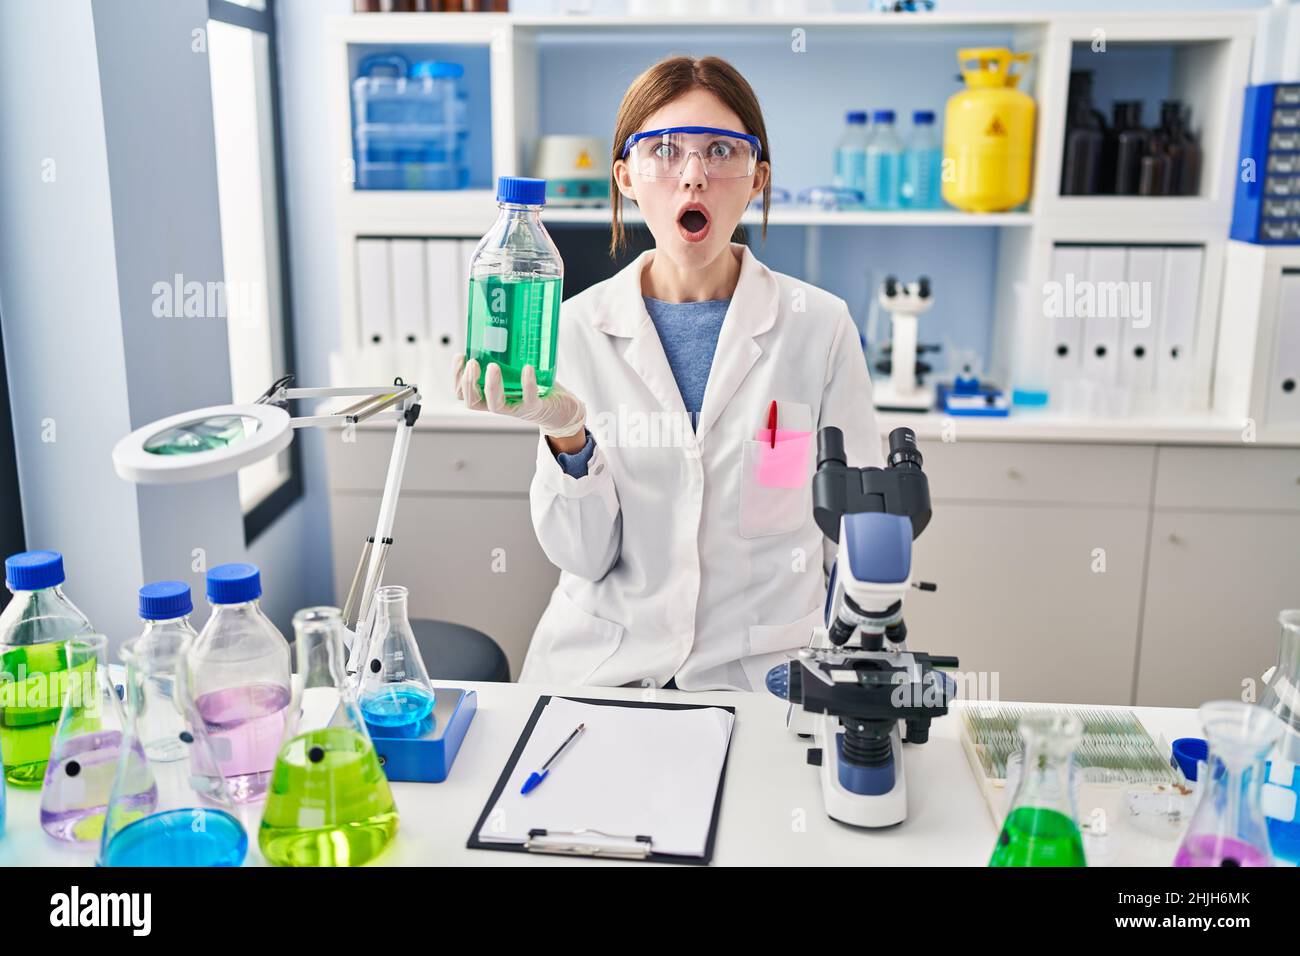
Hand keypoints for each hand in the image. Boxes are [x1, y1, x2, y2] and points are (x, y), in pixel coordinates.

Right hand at [453, 354, 586, 439]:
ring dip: (491, 386)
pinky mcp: (536, 408)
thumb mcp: (517, 369)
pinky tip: (527, 369)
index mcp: (490, 393)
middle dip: (467, 382)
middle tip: (472, 363)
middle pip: (472, 400)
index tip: (460, 356)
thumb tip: (502, 318)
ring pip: (495, 405)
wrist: (563, 408)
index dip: (456, 376)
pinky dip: (526, 384)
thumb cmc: (537, 386)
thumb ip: (506, 354)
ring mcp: (516, 407)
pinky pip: (528, 398)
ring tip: (492, 367)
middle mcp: (499, 403)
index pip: (463, 391)